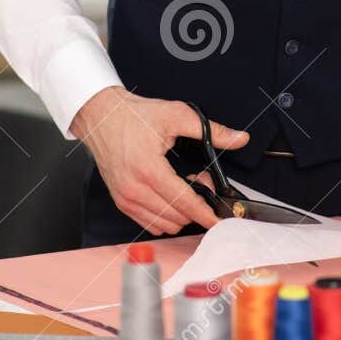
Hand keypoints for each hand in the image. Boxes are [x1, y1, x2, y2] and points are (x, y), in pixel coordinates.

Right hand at [70, 87, 248, 236]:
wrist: (101, 116)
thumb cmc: (133, 116)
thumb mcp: (177, 115)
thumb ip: (211, 130)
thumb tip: (239, 138)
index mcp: (149, 170)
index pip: (185, 203)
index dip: (207, 214)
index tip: (221, 220)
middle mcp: (134, 190)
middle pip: (178, 217)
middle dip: (198, 204)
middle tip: (202, 179)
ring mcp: (126, 199)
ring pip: (166, 224)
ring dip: (182, 212)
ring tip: (185, 184)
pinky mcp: (121, 202)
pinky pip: (150, 223)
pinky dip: (167, 215)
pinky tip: (171, 193)